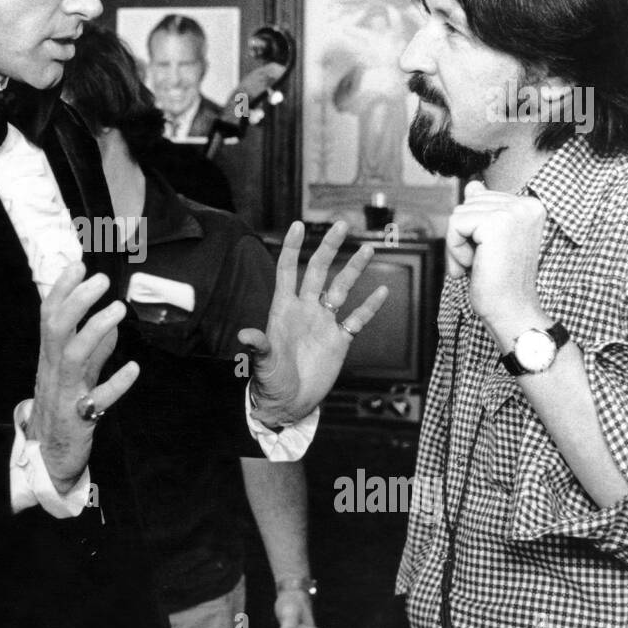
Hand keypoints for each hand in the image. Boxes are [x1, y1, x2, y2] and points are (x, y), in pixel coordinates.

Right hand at [29, 262, 138, 489]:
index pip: (49, 316)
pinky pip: (96, 398)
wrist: (48, 459)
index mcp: (49, 357)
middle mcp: (52, 371)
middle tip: (101, 280)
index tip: (77, 265)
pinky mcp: (78, 417)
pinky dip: (116, 383)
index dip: (62, 290)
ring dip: (95, 330)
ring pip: (73, 356)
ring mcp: (64, 393)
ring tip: (118, 310)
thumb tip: (110, 327)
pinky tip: (134, 369)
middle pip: (57, 328)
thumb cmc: (61, 411)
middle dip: (77, 301)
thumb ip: (93, 352)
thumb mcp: (76, 376)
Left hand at [239, 221, 388, 426]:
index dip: (293, 248)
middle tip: (341, 224)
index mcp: (284, 309)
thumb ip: (258, 347)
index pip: (288, 271)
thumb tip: (244, 336)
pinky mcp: (340, 340)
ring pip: (342, 289)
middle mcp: (305, 310)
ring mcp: (324, 323)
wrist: (288, 403)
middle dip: (329, 247)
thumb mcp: (262, 364)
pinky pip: (357, 319)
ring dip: (354, 269)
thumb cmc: (270, 382)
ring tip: (368, 249)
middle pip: (319, 271)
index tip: (299, 225)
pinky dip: (370, 306)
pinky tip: (383, 290)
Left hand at [447, 181, 547, 346]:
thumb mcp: (490, 240)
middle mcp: (527, 204)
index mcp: (530, 206)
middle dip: (463, 237)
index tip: (488, 254)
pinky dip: (455, 249)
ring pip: (458, 214)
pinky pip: (455, 225)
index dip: (472, 230)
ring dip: (459, 246)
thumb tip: (473, 184)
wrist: (512, 311)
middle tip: (481, 263)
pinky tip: (474, 267)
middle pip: (467, 204)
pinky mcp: (497, 222)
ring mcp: (515, 211)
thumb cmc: (500, 281)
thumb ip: (483, 209)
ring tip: (480, 266)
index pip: (480, 199)